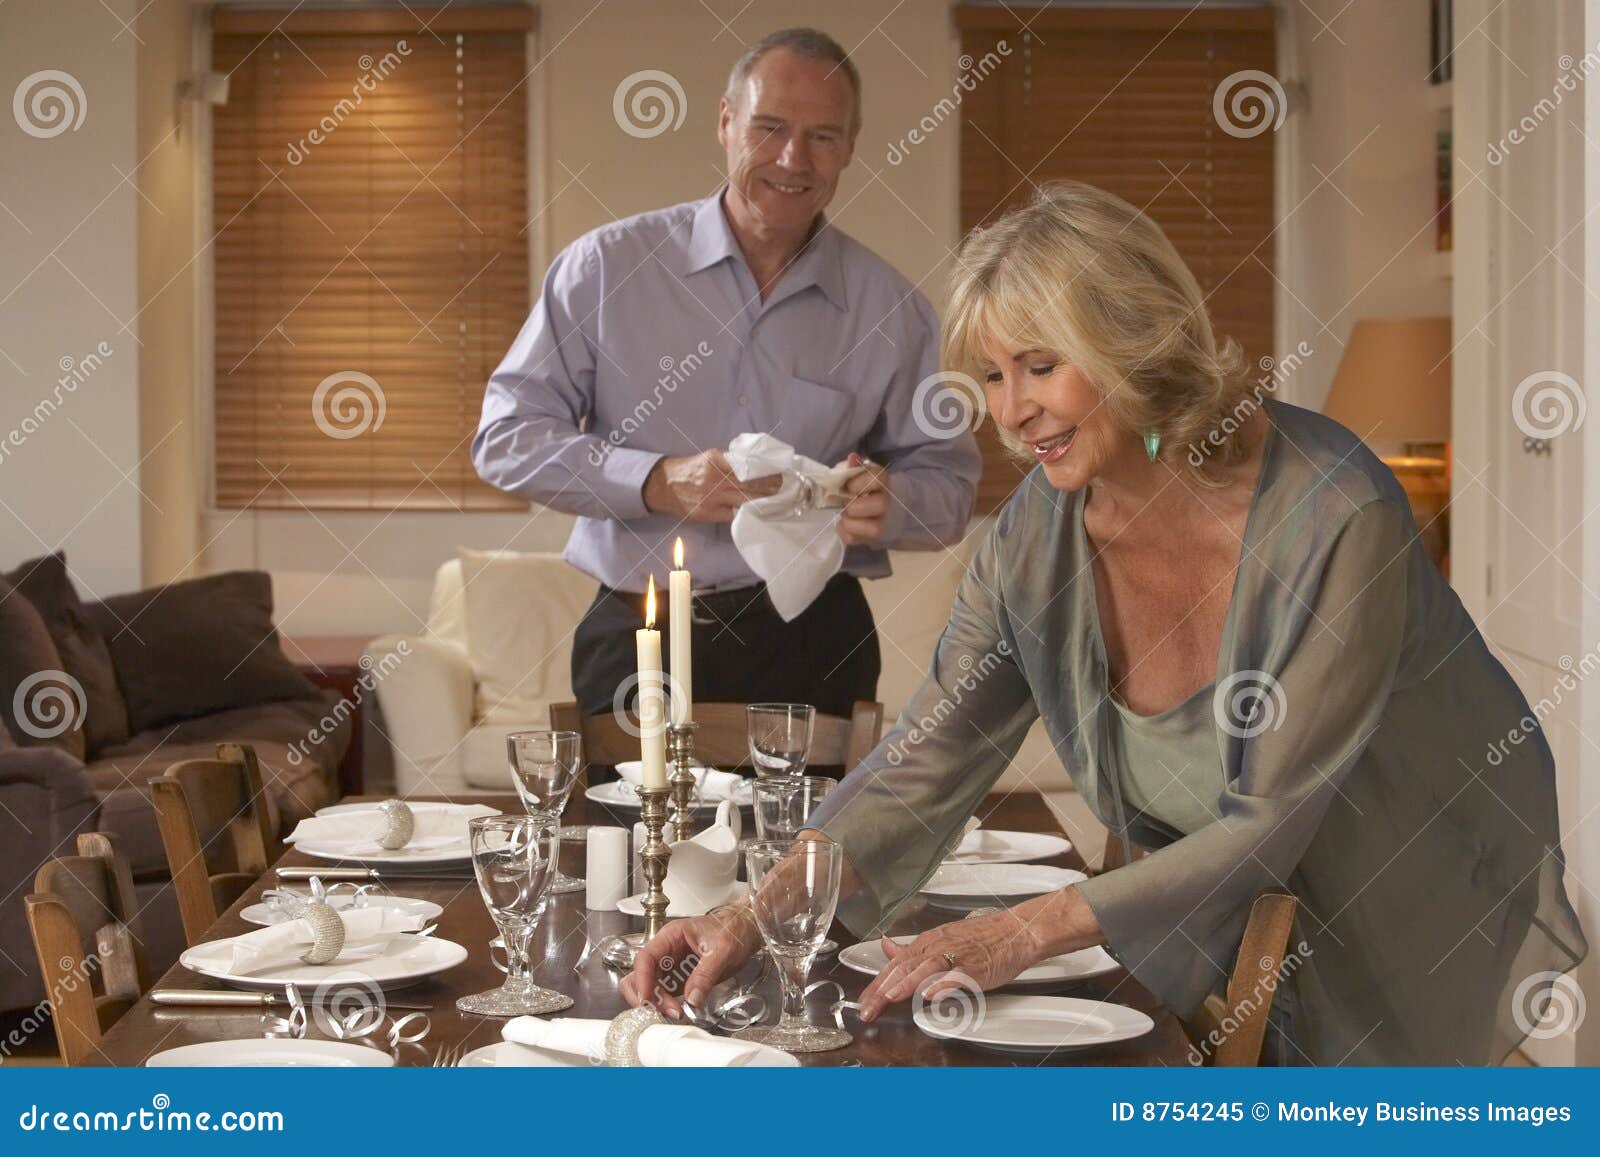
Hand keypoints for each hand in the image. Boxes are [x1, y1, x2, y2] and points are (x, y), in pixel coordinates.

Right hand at [618, 904, 763, 1018]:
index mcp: (672, 936)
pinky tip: (679, 1011)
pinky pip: (665, 993)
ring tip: (675, 1012)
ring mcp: (672, 966)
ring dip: (657, 1003)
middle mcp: (667, 951)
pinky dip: (667, 1005)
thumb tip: (692, 998)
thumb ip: (705, 974)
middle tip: (664, 1009)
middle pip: (640, 974)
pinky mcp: (681, 978)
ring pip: (650, 986)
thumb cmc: (734, 929)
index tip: (647, 998)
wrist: (747, 930)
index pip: (646, 957)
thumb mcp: (722, 950)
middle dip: (647, 995)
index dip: (643, 979)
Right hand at [642, 450, 781, 521]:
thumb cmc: (692, 470)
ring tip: (779, 501)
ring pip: (744, 500)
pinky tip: (760, 513)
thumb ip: (731, 461)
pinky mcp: (707, 513)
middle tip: (787, 488)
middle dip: (770, 487)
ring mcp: (710, 497)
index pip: (748, 464)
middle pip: (749, 483)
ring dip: (763, 501)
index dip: (766, 470)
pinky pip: (733, 515)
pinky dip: (748, 514)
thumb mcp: (710, 458)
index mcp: (715, 459)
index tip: (781, 472)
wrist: (664, 486)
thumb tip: (759, 466)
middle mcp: (713, 477)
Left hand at [835, 452, 891, 545]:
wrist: (867, 500)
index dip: (858, 484)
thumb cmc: (856, 484)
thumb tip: (852, 458)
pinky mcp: (872, 537)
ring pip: (874, 528)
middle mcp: (886, 500)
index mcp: (882, 480)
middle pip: (879, 504)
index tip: (848, 486)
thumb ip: (850, 466)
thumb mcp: (853, 472)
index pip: (876, 479)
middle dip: (854, 505)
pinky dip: (845, 532)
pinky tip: (842, 524)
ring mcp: (882, 521)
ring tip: (844, 514)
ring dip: (851, 522)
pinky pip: (857, 539)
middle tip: (845, 502)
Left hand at [855, 907, 1046, 1021]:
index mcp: (927, 942)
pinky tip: (931, 995)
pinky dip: (942, 984)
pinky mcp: (975, 966)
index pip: (894, 964)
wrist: (1015, 931)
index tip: (864, 1002)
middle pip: (904, 968)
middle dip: (882, 990)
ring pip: (926, 967)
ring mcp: (956, 956)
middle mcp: (938, 947)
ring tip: (891, 997)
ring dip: (907, 983)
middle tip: (868, 1009)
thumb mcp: (941, 938)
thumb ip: (913, 948)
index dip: (876, 984)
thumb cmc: (982, 937)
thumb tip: (887, 946)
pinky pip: (956, 975)